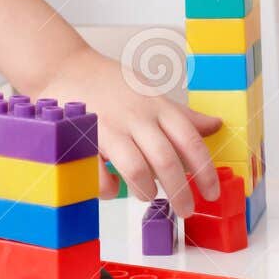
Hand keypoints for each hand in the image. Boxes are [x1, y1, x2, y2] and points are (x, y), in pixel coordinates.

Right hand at [36, 46, 221, 215]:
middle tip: (186, 211)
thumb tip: (214, 126)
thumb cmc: (110, 83)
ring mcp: (109, 128)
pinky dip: (110, 189)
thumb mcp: (150, 92)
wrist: (64, 67)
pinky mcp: (84, 140)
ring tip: (148, 195)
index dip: (205, 170)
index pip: (189, 139)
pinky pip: (100, 176)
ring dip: (146, 191)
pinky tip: (114, 187)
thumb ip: (181, 115)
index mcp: (156, 105)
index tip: (212, 192)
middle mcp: (136, 116)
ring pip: (136, 170)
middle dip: (180, 192)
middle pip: (166, 160)